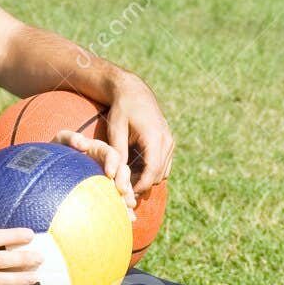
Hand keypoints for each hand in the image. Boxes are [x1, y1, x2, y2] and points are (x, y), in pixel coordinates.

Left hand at [54, 128, 135, 216]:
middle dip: (124, 181)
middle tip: (122, 192)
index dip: (113, 163)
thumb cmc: (54, 153)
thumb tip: (82, 143)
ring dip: (128, 196)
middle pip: (121, 171)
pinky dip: (124, 209)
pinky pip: (118, 200)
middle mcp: (105, 165)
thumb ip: (69, 137)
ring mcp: (106, 180)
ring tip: (129, 206)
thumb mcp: (60, 141)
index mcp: (98, 150)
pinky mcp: (105, 193)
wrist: (49, 170)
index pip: (111, 154)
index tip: (109, 174)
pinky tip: (129, 218)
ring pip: (123, 186)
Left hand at [102, 74, 174, 196]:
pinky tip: (135, 169)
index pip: (152, 171)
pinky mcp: (168, 142)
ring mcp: (170, 141)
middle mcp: (167, 141)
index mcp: (155, 138)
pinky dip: (152, 171)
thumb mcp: (116, 129)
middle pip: (158, 174)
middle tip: (123, 189)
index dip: (140, 186)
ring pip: (163, 171)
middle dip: (142, 185)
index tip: (126, 193)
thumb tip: (113, 175)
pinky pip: (164, 164)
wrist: (133, 91)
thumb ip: (117, 153)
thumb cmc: (122, 109)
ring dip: (147, 178)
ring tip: (127, 179)